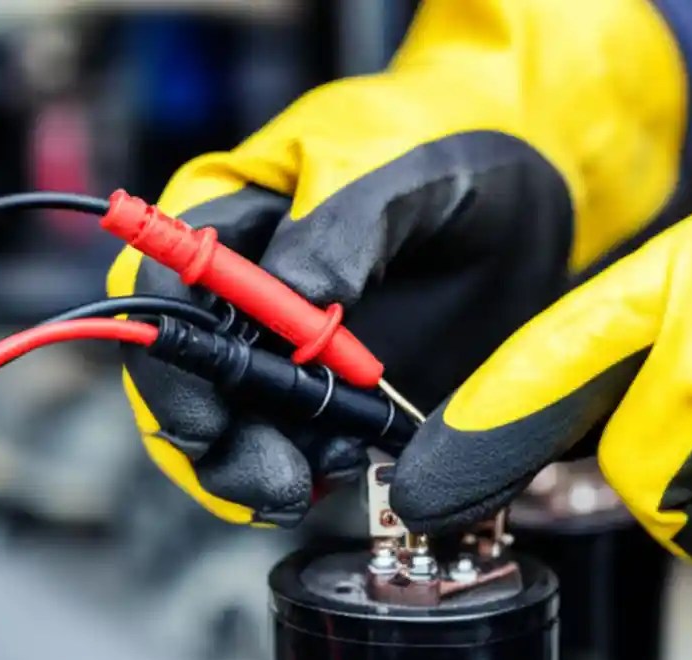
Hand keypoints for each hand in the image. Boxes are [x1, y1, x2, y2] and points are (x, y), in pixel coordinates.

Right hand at [107, 0, 686, 524]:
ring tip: (314, 485)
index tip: (211, 417)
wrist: (530, 183)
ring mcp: (286, 349)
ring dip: (259, 471)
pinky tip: (354, 466)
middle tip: (273, 485)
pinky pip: (303, 448)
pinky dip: (315, 473)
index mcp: (230, 217)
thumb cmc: (448, 142)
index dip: (169, 359)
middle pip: (185, 380)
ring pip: (235, 430)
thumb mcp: (397, 165)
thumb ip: (341, 228)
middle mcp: (241, 292)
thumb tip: (296, 301)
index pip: (160, 291)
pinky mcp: (337, 392)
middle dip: (213, 443)